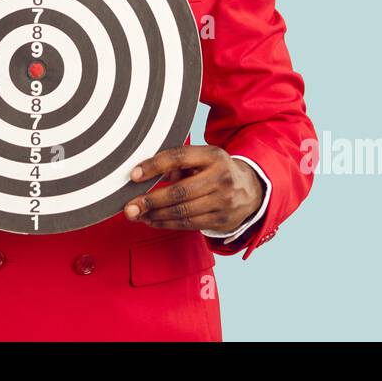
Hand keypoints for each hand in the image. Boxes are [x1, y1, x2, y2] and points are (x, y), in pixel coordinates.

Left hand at [123, 145, 261, 233]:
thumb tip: (146, 173)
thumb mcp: (203, 158)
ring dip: (155, 215)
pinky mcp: (221, 220)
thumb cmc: (217, 170)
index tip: (134, 175)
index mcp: (213, 156)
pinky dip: (166, 224)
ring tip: (137, 215)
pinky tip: (152, 221)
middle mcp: (220, 178)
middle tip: (130, 206)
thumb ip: (177, 164)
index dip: (154, 166)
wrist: (252, 190)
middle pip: (180, 191)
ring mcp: (223, 201)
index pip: (179, 158)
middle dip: (151, 201)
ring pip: (182, 212)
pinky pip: (188, 224)